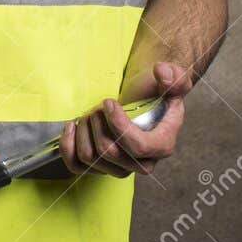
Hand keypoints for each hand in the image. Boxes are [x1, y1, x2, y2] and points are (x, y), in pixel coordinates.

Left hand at [59, 61, 191, 177]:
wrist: (140, 97)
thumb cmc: (154, 89)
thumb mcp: (171, 78)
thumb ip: (174, 76)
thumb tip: (163, 74)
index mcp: (162, 145)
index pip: (137, 146)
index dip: (118, 124)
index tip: (108, 102)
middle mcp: (143, 163)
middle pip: (110, 152)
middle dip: (97, 124)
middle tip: (97, 107)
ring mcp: (121, 168)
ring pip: (92, 159)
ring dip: (84, 131)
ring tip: (89, 114)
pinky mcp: (101, 167)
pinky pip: (77, 166)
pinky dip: (68, 146)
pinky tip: (72, 126)